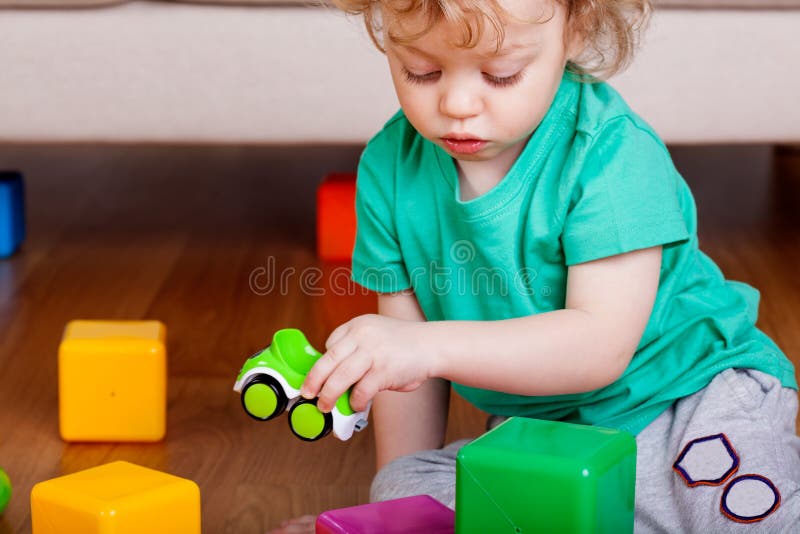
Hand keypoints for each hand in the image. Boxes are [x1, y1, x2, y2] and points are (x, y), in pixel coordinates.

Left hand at [300, 314, 435, 412]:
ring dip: (329, 395)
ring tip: (325, 406)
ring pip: (339, 378)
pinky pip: (361, 391)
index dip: (322, 364)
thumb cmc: (402, 345)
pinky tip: (356, 405)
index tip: (315, 379)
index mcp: (358, 325)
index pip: (330, 344)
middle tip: (308, 394)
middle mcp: (362, 335)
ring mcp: (373, 353)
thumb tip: (333, 376)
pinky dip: (355, 401)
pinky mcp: (383, 370)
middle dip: (314, 381)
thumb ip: (356, 348)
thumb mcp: (375, 334)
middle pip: (328, 361)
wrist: (432, 345)